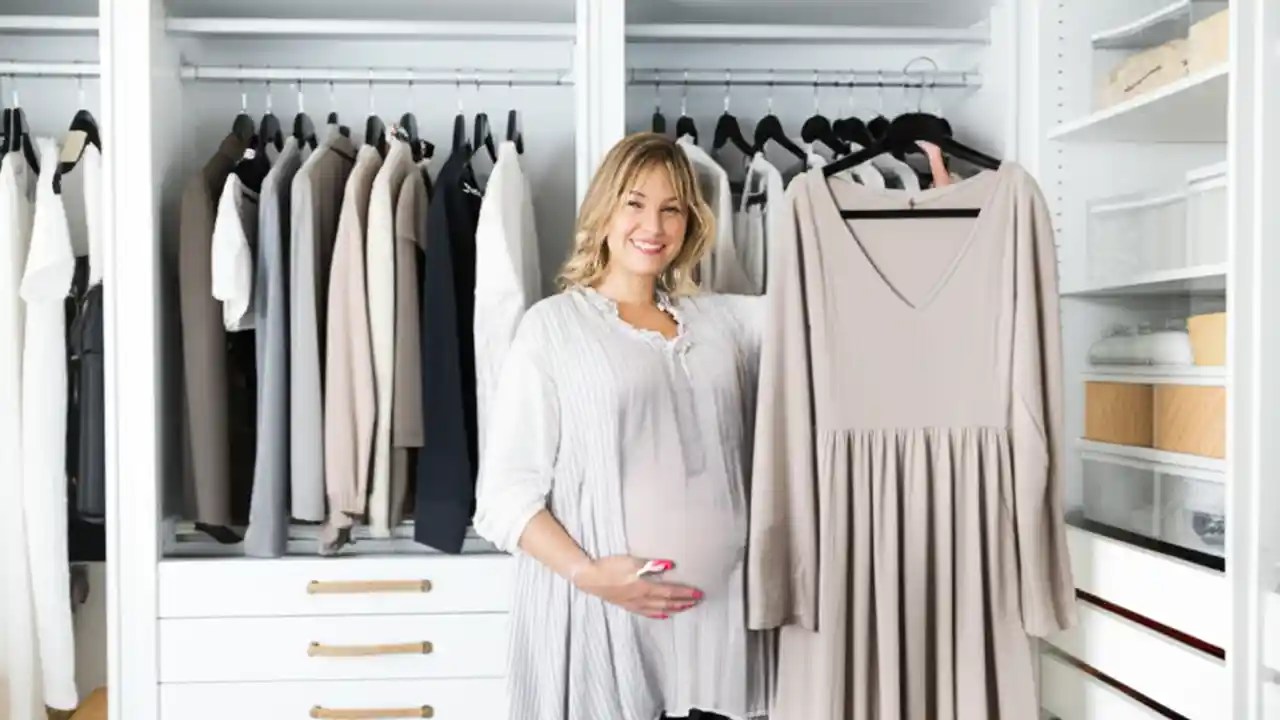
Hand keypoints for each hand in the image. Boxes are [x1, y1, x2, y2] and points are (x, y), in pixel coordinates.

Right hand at [573, 556, 703, 618]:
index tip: (698, 593)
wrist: (589, 578)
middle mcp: (641, 599)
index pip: (670, 592)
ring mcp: (634, 604)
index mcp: (644, 587)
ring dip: (675, 609)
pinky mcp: (627, 605)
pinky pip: (647, 613)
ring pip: (659, 610)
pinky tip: (664, 615)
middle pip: (667, 603)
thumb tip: (670, 565)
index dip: (685, 593)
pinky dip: (658, 615)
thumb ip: (651, 564)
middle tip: (697, 601)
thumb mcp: (630, 561)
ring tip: (686, 608)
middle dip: (684, 602)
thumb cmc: (609, 566)